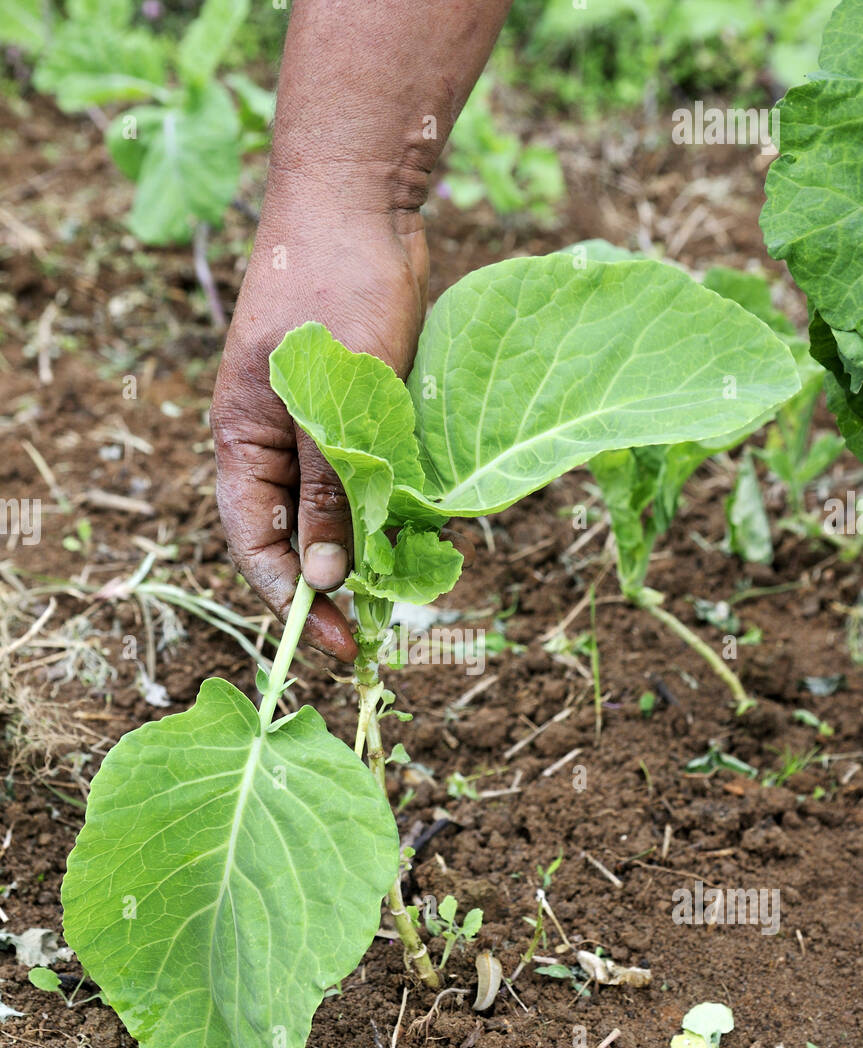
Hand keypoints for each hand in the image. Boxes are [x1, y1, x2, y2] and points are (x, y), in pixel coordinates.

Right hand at [212, 206, 427, 660]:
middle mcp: (274, 443)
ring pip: (334, 511)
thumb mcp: (330, 406)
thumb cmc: (333, 289)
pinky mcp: (360, 413)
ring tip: (404, 591)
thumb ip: (325, 493)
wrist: (364, 203)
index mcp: (243, 441)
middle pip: (294, 537)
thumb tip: (322, 580)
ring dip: (364, 550)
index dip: (292, 602)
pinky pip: (367, 477)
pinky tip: (419, 534)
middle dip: (332, 586)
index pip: (255, 544)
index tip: (340, 642)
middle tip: (380, 631)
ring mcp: (317, 427)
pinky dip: (388, 507)